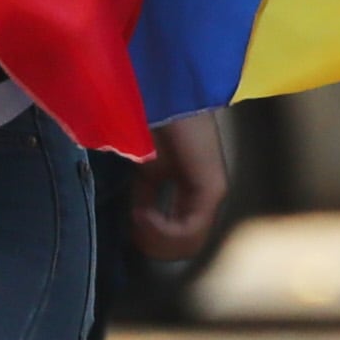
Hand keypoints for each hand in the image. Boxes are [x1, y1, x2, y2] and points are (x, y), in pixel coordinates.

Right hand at [129, 110, 228, 261]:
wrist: (162, 94)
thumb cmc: (151, 125)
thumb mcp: (145, 168)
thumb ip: (146, 194)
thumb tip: (136, 223)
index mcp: (191, 188)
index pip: (178, 234)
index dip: (150, 238)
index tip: (129, 224)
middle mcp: (205, 194)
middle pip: (185, 245)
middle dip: (153, 244)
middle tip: (132, 228)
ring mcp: (210, 192)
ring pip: (189, 243)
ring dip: (156, 239)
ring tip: (138, 219)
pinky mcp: (211, 188)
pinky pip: (189, 229)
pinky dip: (162, 230)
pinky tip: (142, 214)